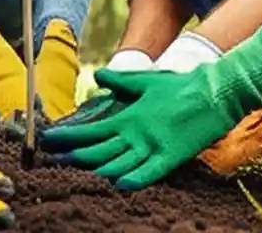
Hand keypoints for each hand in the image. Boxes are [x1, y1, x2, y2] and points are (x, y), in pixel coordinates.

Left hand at [40, 24, 261, 189]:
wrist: (214, 91)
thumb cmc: (180, 85)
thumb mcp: (146, 80)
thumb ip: (120, 81)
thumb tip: (99, 76)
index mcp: (128, 116)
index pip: (90, 131)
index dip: (67, 137)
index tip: (47, 140)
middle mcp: (136, 134)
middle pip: (96, 152)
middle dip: (71, 158)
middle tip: (50, 161)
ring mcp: (153, 147)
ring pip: (116, 165)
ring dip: (93, 171)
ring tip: (72, 175)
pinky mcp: (171, 158)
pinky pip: (147, 174)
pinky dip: (131, 180)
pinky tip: (116, 185)